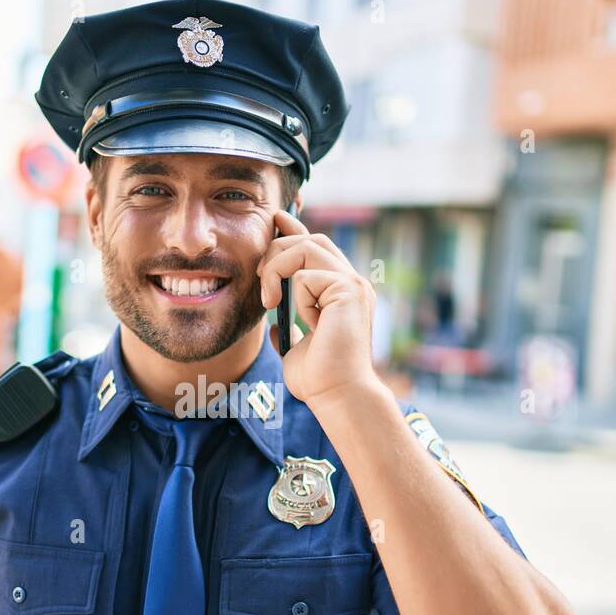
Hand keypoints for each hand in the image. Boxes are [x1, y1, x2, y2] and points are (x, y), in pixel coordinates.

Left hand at [258, 209, 382, 409]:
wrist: (336, 395)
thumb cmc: (319, 379)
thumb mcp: (295, 348)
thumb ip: (289, 330)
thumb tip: (273, 325)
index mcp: (339, 293)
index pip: (316, 248)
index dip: (293, 230)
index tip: (274, 220)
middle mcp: (351, 283)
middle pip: (310, 239)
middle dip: (277, 250)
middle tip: (262, 284)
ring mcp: (353, 284)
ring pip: (306, 248)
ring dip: (278, 270)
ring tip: (271, 301)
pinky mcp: (350, 290)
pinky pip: (307, 274)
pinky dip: (296, 295)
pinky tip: (305, 319)